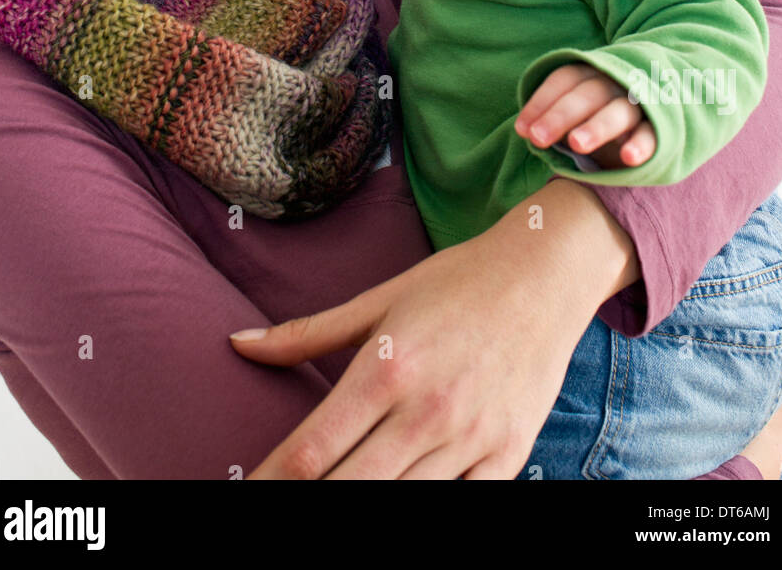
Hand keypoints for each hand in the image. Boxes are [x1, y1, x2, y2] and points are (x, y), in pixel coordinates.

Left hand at [228, 180, 623, 478]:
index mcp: (385, 368)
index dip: (270, 482)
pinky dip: (425, 505)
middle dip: (306, 502)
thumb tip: (237, 346)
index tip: (247, 490)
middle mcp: (426, 410)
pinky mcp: (507, 457)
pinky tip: (399, 493)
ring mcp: (470, 440)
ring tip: (338, 492)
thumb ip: (305, 334)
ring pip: (399, 504)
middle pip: (347, 489)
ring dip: (360, 506)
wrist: (545, 274)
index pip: (310, 451)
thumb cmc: (455, 284)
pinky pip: (458, 506)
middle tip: (282, 499)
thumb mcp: (378, 301)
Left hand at [515, 62, 656, 167]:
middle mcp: (615, 82)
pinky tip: (629, 158)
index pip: (564, 80)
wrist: (667, 95)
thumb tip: (526, 132)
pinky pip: (652, 133)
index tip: (522, 129)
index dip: (541, 102)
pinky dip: (641, 144)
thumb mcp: (582, 105)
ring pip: (618, 111)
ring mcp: (640, 102)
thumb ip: (558, 116)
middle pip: (586, 95)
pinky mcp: (663, 125)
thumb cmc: (606, 109)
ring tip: (576, 144)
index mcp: (593, 73)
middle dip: (560, 116)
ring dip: (597, 126)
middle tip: (537, 139)